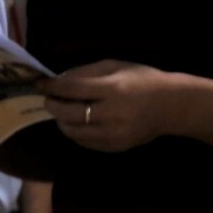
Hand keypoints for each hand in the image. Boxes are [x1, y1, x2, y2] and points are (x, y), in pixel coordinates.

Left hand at [44, 60, 188, 151]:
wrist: (172, 105)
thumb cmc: (142, 80)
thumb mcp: (115, 66)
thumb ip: (85, 72)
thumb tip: (57, 80)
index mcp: (113, 90)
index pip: (71, 89)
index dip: (51, 87)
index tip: (40, 84)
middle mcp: (112, 114)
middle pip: (68, 114)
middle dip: (53, 106)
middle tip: (49, 99)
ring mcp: (114, 134)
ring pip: (73, 132)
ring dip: (62, 121)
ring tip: (63, 111)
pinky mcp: (116, 147)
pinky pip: (86, 142)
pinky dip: (76, 132)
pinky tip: (78, 123)